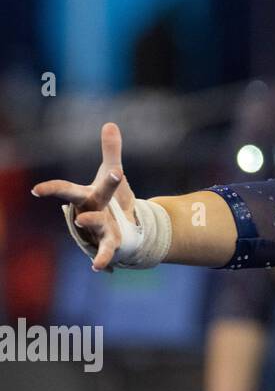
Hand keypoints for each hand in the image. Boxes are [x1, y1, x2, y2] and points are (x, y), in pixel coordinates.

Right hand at [31, 122, 137, 271]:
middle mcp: (89, 211)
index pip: (66, 189)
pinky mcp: (111, 241)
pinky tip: (98, 267)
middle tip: (60, 191)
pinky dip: (102, 257)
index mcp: (87, 194)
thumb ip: (110, 150)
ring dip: (91, 221)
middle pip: (79, 201)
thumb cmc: (110, 199)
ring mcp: (99, 227)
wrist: (122, 225)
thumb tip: (110, 123)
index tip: (36, 190)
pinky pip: (106, 249)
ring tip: (86, 219)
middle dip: (69, 197)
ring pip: (93, 224)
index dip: (52, 188)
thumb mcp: (111, 172)